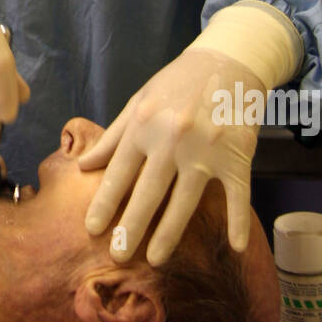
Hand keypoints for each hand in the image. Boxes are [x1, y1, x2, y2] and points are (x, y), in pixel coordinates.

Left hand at [80, 49, 262, 265]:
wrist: (229, 61)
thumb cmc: (177, 83)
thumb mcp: (139, 101)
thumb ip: (112, 136)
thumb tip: (82, 165)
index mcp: (144, 124)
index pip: (119, 172)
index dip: (104, 203)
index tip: (92, 229)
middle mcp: (172, 139)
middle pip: (148, 193)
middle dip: (131, 228)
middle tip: (117, 257)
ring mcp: (206, 150)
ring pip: (185, 202)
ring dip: (169, 234)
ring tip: (155, 260)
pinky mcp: (237, 156)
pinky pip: (238, 195)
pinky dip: (238, 222)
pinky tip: (236, 248)